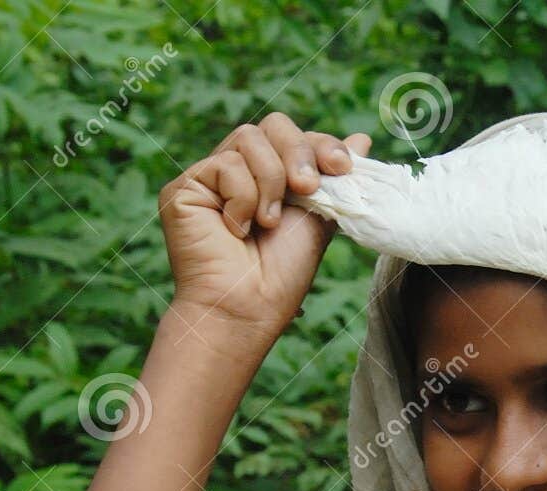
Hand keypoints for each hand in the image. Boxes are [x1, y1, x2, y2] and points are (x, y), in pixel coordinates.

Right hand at [158, 115, 371, 337]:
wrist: (248, 307)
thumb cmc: (281, 275)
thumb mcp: (318, 220)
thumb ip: (335, 179)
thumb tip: (362, 139)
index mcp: (270, 177)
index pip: (295, 136)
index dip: (321, 144)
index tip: (343, 166)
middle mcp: (238, 171)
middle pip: (272, 125)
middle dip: (299, 153)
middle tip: (308, 189)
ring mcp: (209, 177)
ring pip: (249, 138)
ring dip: (271, 182)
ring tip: (268, 223)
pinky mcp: (184, 187)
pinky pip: (224, 164)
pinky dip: (242, 198)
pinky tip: (236, 230)